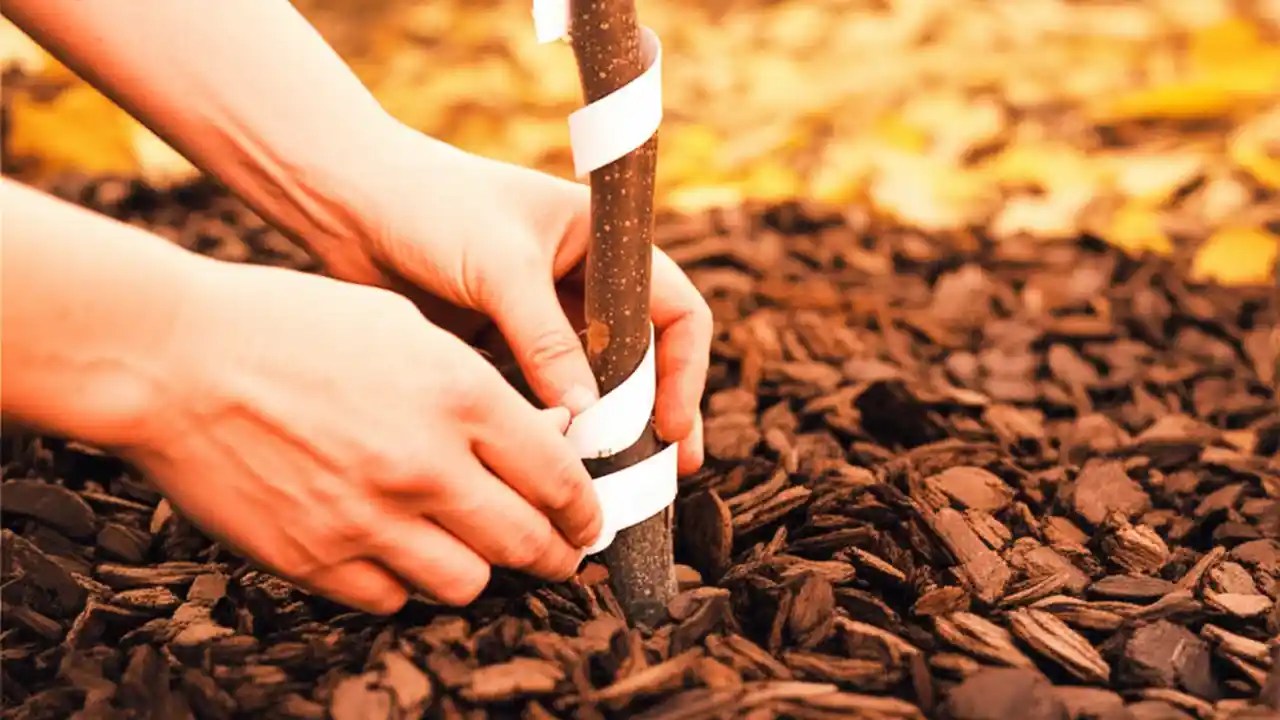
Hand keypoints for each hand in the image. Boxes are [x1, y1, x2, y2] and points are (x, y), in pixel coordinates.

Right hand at [122, 258, 602, 614]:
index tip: (587, 520)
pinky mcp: (314, 558)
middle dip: (557, 555)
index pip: (560, 477)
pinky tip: (396, 550)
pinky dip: (404, 581)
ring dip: (480, 569)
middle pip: (527, 543)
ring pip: (467, 583)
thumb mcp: (406, 328)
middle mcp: (426, 465)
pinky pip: (391, 598)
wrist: (176, 359)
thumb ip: (479, 388)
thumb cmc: (292, 327)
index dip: (586, 509)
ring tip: (471, 548)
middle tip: (559, 555)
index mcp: (460, 396)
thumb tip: (538, 437)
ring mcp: (369, 519)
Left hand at [316, 127, 712, 473]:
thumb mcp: (500, 269)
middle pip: (644, 356)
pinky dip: (555, 425)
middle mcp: (583, 278)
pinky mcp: (502, 341)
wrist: (346, 201)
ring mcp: (543, 313)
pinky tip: (554, 464)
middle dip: (656, 414)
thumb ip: (545, 341)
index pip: (675, 309)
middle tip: (665, 475)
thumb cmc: (429, 206)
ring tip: (615, 485)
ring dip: (608, 428)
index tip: (670, 426)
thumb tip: (588, 418)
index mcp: (604, 241)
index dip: (685, 369)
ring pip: (596, 381)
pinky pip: (544, 391)